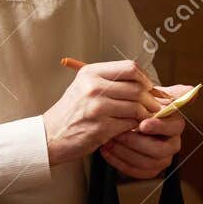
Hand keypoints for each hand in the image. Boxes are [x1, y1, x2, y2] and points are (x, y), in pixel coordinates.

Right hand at [43, 59, 160, 165]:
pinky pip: (130, 124)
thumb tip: (144, 83)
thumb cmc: (71, 112)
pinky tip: (130, 127)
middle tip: (152, 106)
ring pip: (136, 107)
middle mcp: (93, 87)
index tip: (148, 87)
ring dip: (144, 114)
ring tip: (143, 118)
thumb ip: (111, 81)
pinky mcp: (101, 127)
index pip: (129, 67)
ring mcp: (96, 107)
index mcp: (91, 73)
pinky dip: (134, 126)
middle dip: (150, 99)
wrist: (50, 135)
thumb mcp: (85, 87)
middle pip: (137, 87)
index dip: (144, 78)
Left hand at [100, 84, 191, 178]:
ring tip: (109, 141)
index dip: (159, 127)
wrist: (125, 120)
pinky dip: (119, 162)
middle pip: (160, 150)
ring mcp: (161, 159)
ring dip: (125, 153)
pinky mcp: (149, 170)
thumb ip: (169, 93)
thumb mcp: (151, 97)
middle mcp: (172, 144)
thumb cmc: (139, 107)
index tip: (142, 124)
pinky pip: (135, 172)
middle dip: (137, 143)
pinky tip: (106, 151)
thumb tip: (193, 90)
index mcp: (175, 125)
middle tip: (119, 134)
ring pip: (146, 163)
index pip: (174, 128)